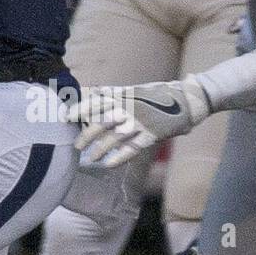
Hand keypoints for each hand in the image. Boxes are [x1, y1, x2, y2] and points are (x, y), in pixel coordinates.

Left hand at [73, 76, 210, 168]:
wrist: (189, 99)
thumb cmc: (160, 94)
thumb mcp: (137, 90)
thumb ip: (115, 92)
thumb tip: (95, 91)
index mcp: (125, 94)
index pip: (97, 102)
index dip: (80, 110)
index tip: (66, 118)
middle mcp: (131, 107)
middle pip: (102, 122)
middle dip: (87, 135)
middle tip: (76, 146)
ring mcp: (142, 121)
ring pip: (115, 137)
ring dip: (100, 149)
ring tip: (91, 159)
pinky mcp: (154, 134)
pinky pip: (134, 148)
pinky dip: (120, 157)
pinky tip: (109, 164)